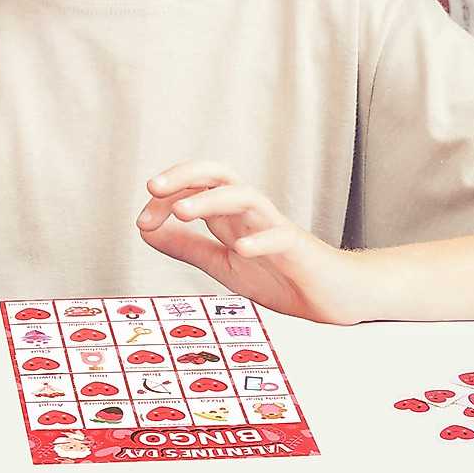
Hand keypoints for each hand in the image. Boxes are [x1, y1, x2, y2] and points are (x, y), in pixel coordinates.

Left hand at [136, 162, 368, 324]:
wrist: (332, 298)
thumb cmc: (279, 275)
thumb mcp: (222, 265)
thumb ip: (187, 247)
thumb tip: (146, 231)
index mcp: (230, 216)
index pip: (194, 189)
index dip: (165, 198)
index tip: (141, 222)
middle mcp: (251, 213)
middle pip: (220, 175)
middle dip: (185, 174)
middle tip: (153, 187)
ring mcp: (275, 227)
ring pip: (246, 196)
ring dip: (212, 200)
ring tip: (183, 211)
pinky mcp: (298, 249)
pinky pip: (279, 236)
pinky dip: (258, 240)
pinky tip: (240, 250)